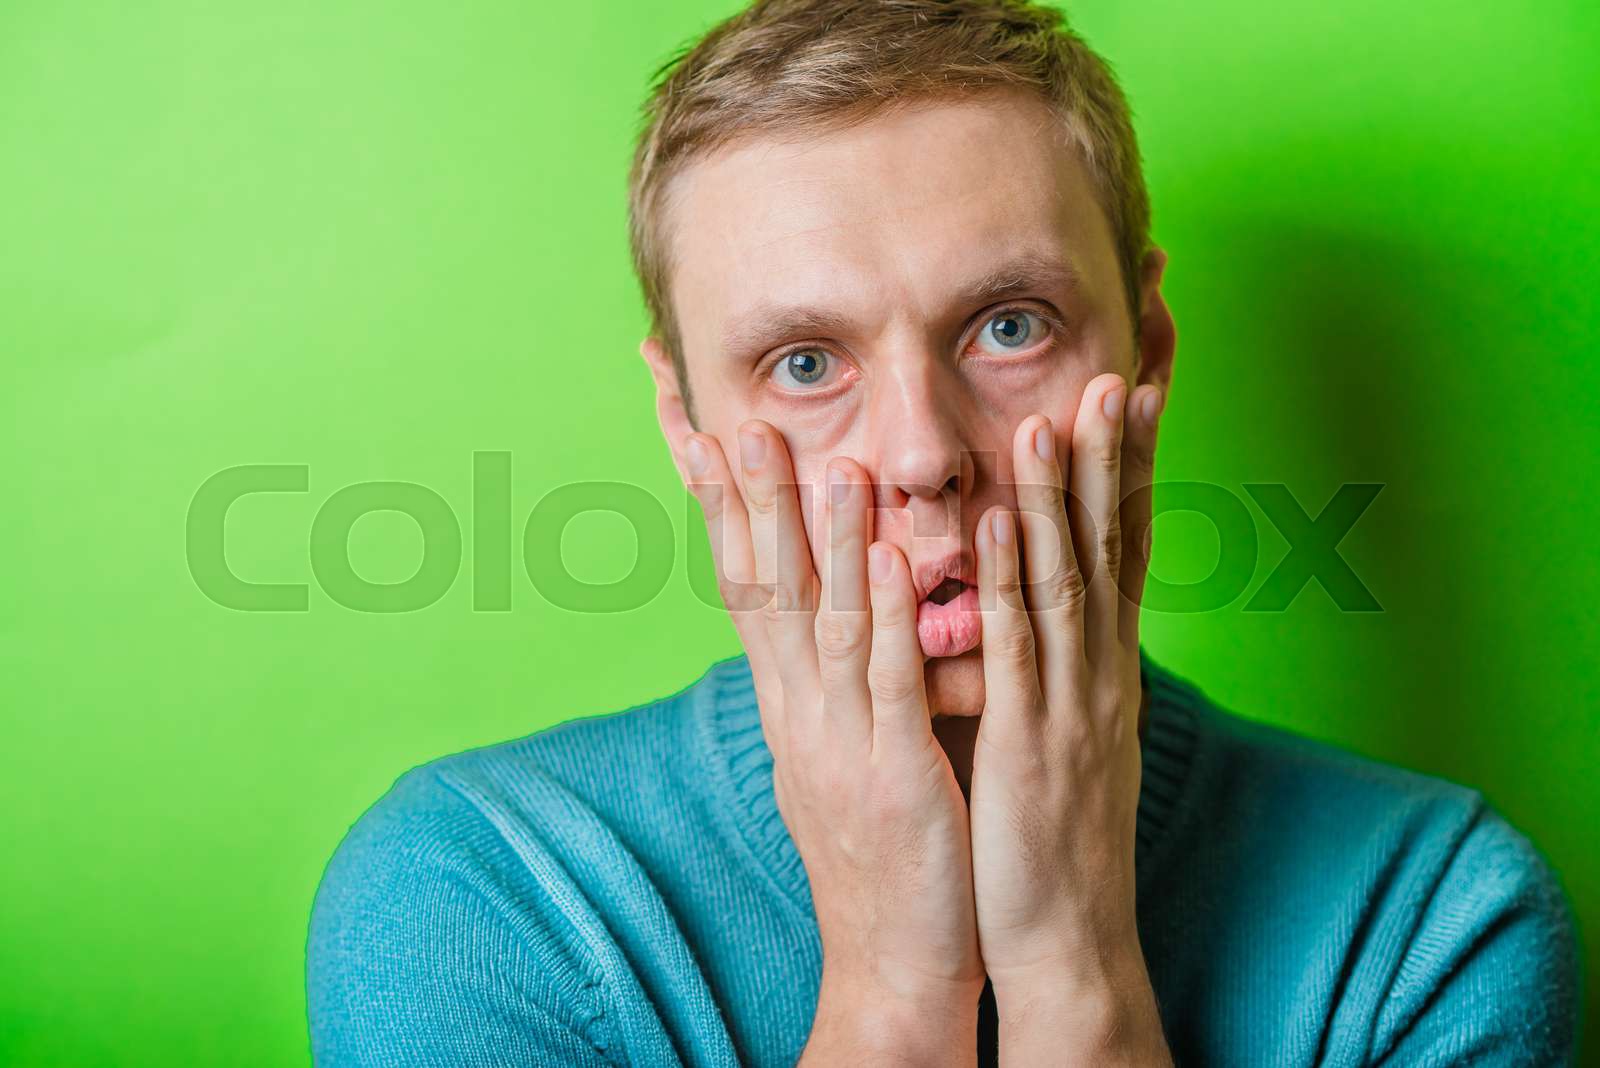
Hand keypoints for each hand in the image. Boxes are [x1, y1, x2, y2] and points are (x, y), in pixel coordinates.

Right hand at [681, 423, 983, 1063]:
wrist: (893, 959)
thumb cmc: (882, 849)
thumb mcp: (843, 749)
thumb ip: (839, 673)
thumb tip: (836, 601)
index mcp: (788, 701)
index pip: (742, 584)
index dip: (722, 508)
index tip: (700, 432)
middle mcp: (799, 712)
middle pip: (764, 590)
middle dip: (751, 504)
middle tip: (735, 418)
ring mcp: (840, 741)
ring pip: (823, 622)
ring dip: (820, 540)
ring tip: (817, 459)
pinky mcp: (892, 773)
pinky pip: (885, 685)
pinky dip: (881, 618)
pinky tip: (882, 560)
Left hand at [968, 373, 1170, 1061]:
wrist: (1069, 933)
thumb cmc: (1052, 828)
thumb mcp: (1063, 726)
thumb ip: (1051, 659)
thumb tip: (1033, 596)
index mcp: (1101, 662)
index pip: (1124, 542)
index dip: (1131, 464)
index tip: (1138, 386)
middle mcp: (1099, 667)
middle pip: (1112, 542)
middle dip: (1116, 453)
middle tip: (1125, 362)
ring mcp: (1072, 702)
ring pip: (1068, 581)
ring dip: (1061, 498)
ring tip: (1056, 416)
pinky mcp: (1034, 741)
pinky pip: (1020, 649)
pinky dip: (1011, 581)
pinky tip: (1000, 524)